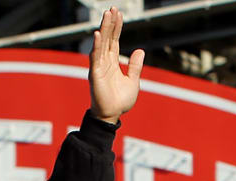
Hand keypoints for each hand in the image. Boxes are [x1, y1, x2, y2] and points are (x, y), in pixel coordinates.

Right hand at [89, 7, 144, 123]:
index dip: (117, 27)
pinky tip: (97, 34)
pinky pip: (95, 57)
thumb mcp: (133, 81)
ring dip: (103, 29)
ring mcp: (99, 66)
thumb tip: (140, 50)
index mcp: (112, 62)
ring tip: (107, 15)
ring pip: (101, 43)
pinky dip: (96, 45)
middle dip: (110, 23)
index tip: (119, 14)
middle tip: (112, 9)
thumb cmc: (120, 101)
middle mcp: (104, 61)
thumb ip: (135, 66)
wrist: (113, 115)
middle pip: (107, 38)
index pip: (114, 40)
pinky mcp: (95, 74)